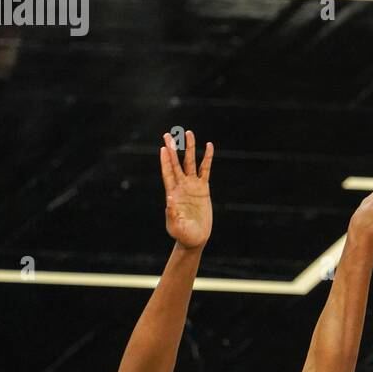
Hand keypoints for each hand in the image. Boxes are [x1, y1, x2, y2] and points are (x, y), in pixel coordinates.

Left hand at [160, 130, 213, 249]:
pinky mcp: (203, 188)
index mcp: (172, 193)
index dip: (165, 161)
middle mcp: (181, 186)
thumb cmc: (183, 234)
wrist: (195, 238)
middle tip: (168, 134)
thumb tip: (169, 198)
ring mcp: (192, 186)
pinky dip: (207, 158)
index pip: (168, 173)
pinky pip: (206, 170)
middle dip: (173, 149)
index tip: (163, 148)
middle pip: (176, 163)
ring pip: (191, 163)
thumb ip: (171, 213)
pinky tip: (209, 146)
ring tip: (189, 133)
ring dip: (190, 148)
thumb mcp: (175, 226)